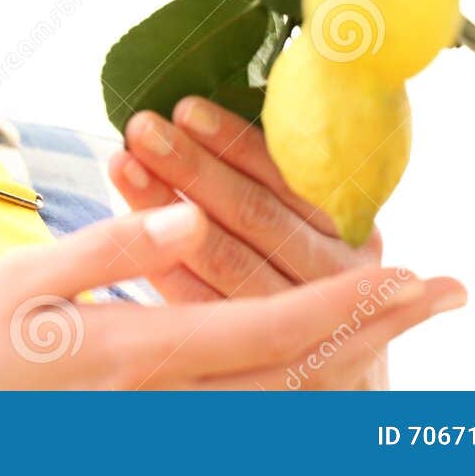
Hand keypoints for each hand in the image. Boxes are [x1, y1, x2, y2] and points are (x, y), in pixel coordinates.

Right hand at [0, 201, 464, 389]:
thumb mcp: (24, 286)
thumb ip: (112, 253)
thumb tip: (187, 215)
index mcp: (142, 358)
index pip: (274, 329)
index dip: (353, 305)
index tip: (418, 279)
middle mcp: (170, 404)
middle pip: (303, 371)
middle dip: (380, 330)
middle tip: (445, 294)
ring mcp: (164, 427)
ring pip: (285, 398)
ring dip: (349, 352)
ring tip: (395, 314)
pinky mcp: (151, 431)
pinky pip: (246, 410)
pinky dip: (295, 377)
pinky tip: (308, 350)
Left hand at [108, 98, 397, 386]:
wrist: (331, 370)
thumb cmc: (298, 267)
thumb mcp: (307, 215)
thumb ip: (269, 170)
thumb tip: (198, 106)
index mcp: (351, 224)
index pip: (290, 176)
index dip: (236, 141)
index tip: (185, 108)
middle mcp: (339, 275)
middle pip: (257, 216)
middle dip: (194, 167)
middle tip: (142, 127)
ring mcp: (305, 324)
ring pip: (229, 261)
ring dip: (168, 209)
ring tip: (122, 164)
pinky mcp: (264, 359)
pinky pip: (205, 308)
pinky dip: (164, 268)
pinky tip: (125, 235)